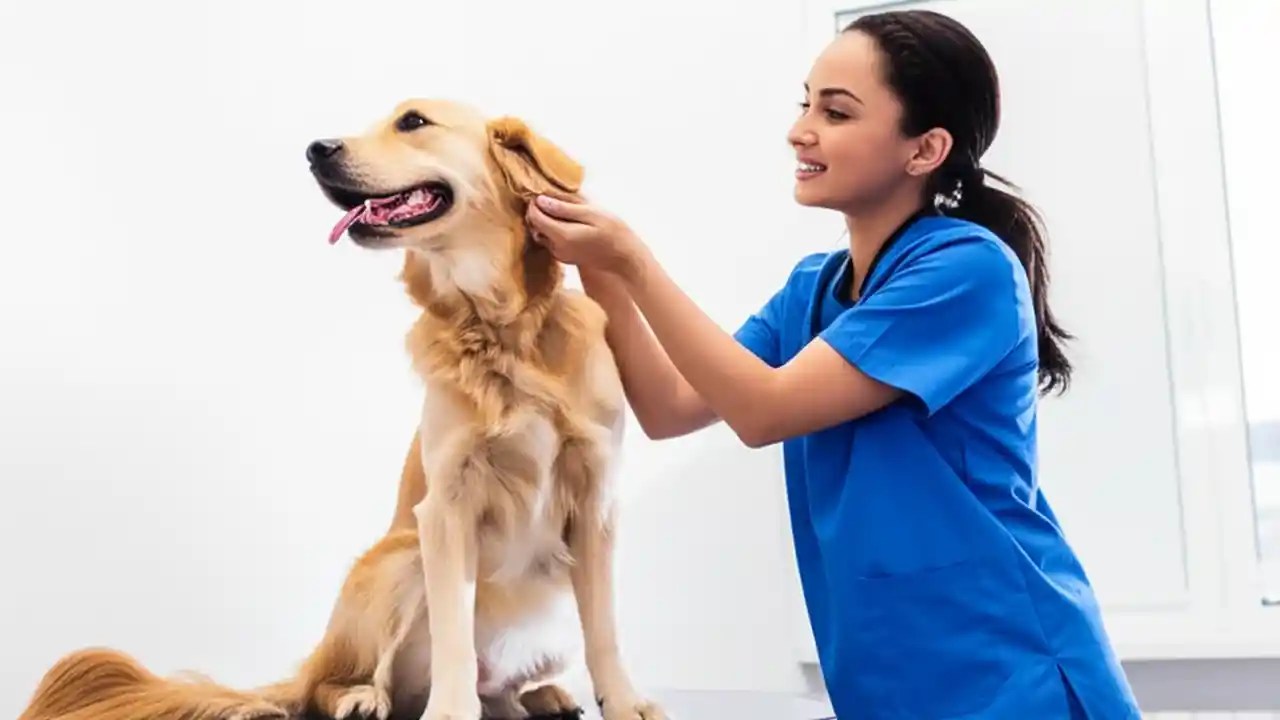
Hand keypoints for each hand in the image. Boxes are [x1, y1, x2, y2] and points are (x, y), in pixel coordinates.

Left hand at [526, 195, 646, 280]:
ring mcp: (560, 254)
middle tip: (554, 198)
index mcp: (562, 236)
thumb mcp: (591, 213)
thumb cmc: (613, 232)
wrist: (625, 258)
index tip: (545, 193)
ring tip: (563, 209)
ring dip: (546, 220)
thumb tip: (541, 200)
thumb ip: (564, 208)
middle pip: (535, 226)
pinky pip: (550, 241)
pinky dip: (553, 229)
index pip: (535, 217)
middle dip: (539, 211)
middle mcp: (557, 248)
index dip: (535, 202)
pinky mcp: (565, 257)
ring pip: (541, 234)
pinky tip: (569, 222)